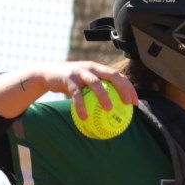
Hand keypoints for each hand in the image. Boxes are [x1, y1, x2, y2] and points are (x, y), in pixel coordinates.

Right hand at [0, 62, 138, 119]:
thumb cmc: (71, 83)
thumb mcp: (85, 84)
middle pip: (112, 75)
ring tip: (110, 109)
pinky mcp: (68, 79)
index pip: (119, 76)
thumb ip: (97, 92)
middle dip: (123, 88)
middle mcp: (91, 67)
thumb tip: (112, 113)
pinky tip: (85, 117)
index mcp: (99, 68)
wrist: (48, 74)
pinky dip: (81, 105)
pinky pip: (76, 94)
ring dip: (104, 96)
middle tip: (128, 103)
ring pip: (95, 83)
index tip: (135, 103)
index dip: (129, 88)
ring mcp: (80, 72)